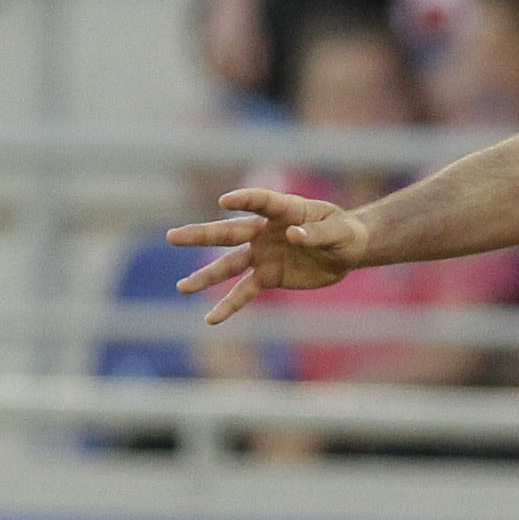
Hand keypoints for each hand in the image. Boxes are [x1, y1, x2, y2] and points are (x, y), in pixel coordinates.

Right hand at [167, 187, 369, 322]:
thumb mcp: (339, 232)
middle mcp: (265, 231)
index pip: (261, 202)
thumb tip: (293, 235)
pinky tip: (211, 319)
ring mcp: (262, 254)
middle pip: (229, 232)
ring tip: (182, 287)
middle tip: (172, 237)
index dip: (244, 200)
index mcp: (285, 210)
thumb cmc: (344, 232)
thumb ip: (317, 233)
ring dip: (206, 276)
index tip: (225, 202)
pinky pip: (245, 292)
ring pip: (229, 265)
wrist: (346, 251)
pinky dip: (229, 305)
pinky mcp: (268, 276)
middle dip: (201, 235)